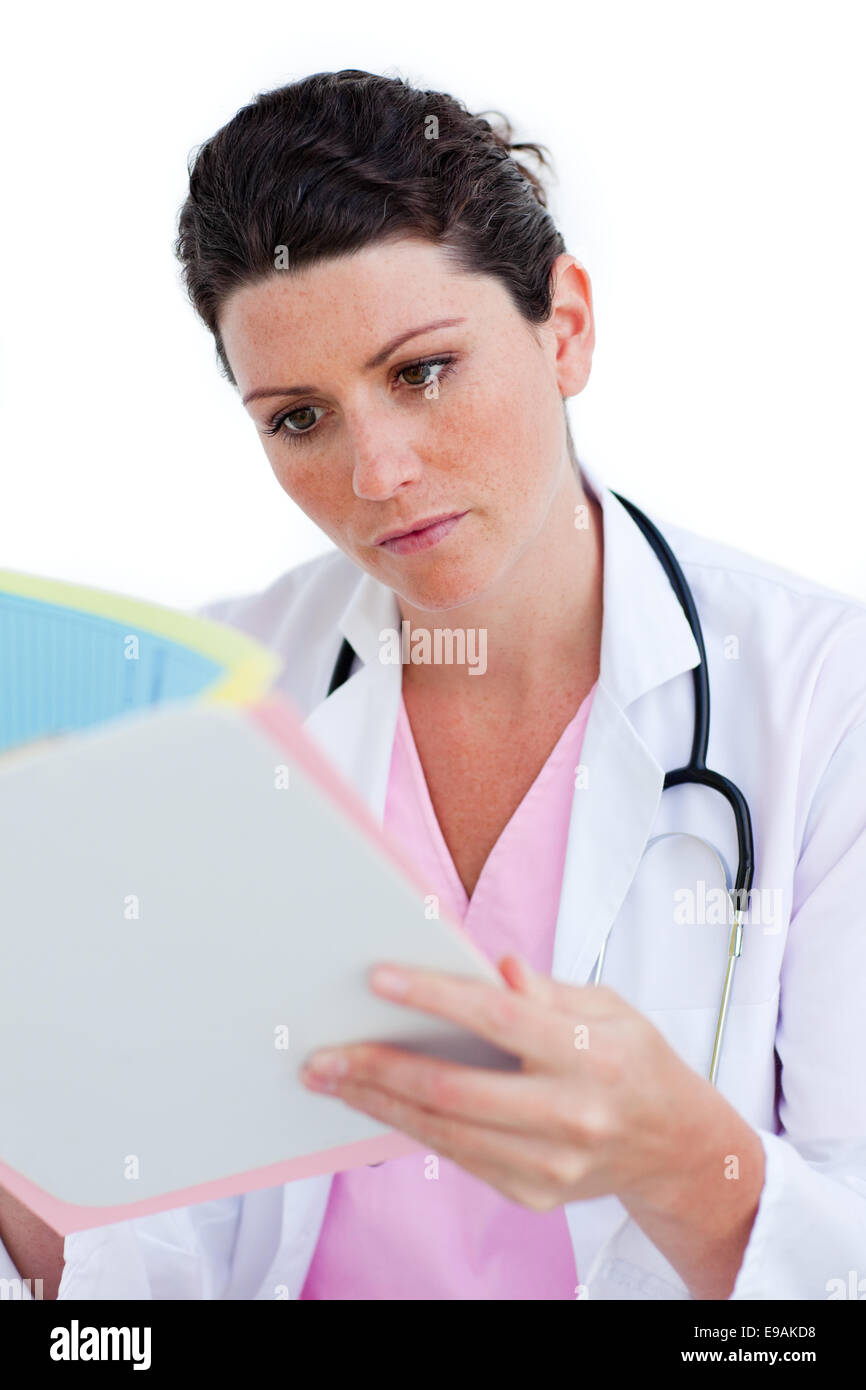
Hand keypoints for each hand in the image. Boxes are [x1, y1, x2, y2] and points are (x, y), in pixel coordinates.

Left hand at [299, 954, 732, 1214]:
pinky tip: (376, 1102)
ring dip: (378, 1104)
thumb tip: (496, 967)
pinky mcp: (533, 1193)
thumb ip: (549, 991)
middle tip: (324, 1052)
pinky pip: (457, 1156)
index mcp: (593, 1057)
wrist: (675, 1147)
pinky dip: (410, 1127)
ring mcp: (551, 1164)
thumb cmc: (635, 1061)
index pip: (500, 1020)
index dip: (435, 997)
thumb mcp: (609, 1008)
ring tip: (331, 1077)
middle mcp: (571, 1116)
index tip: (379, 978)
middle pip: (455, 1091)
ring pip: (445, 1132)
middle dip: (379, 1069)